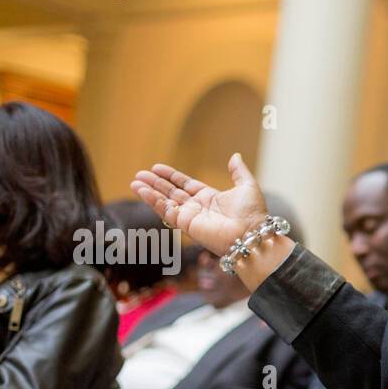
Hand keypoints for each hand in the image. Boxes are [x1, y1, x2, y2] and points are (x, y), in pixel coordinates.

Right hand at [130, 154, 286, 265]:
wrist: (251, 233)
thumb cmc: (252, 213)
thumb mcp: (247, 186)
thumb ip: (238, 171)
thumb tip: (235, 155)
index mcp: (211, 198)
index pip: (186, 185)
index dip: (171, 176)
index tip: (157, 168)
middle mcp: (199, 208)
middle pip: (172, 193)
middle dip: (156, 183)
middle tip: (140, 174)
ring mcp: (191, 217)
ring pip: (165, 201)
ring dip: (149, 192)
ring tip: (135, 181)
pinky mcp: (186, 224)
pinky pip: (166, 210)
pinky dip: (152, 200)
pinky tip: (141, 190)